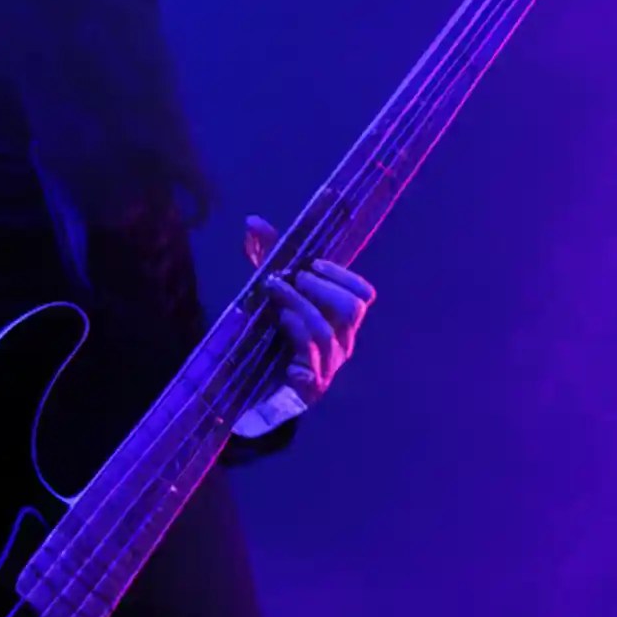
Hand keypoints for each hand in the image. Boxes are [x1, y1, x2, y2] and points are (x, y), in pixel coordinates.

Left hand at [244, 215, 376, 405]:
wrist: (254, 394)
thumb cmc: (270, 339)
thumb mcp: (270, 295)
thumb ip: (267, 259)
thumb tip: (252, 221)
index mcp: (340, 322)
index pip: (364, 295)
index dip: (342, 275)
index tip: (313, 264)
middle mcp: (342, 343)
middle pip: (352, 309)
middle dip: (322, 288)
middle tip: (295, 279)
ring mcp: (328, 366)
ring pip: (327, 330)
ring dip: (301, 305)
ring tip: (277, 293)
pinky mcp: (310, 386)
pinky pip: (311, 357)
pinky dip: (297, 331)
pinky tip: (281, 320)